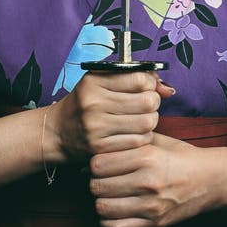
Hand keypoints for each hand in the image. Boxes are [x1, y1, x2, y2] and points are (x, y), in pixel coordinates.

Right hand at [51, 71, 174, 162]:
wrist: (58, 132)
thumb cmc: (86, 103)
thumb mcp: (102, 83)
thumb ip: (136, 80)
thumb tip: (168, 89)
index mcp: (94, 82)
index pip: (140, 79)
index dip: (149, 84)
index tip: (144, 88)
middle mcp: (94, 103)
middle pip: (148, 101)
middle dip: (152, 103)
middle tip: (144, 105)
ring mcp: (96, 127)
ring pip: (147, 123)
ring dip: (149, 121)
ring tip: (139, 119)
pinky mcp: (101, 148)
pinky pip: (139, 141)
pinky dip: (142, 137)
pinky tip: (132, 133)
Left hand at [89, 132, 217, 226]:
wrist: (211, 180)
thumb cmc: (182, 157)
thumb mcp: (157, 140)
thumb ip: (128, 142)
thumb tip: (97, 148)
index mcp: (147, 157)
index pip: (99, 164)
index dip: (95, 163)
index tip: (101, 164)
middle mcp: (148, 182)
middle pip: (98, 186)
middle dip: (96, 182)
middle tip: (103, 180)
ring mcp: (151, 206)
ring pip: (103, 208)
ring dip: (101, 202)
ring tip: (108, 196)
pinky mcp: (155, 224)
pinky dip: (109, 222)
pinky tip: (115, 213)